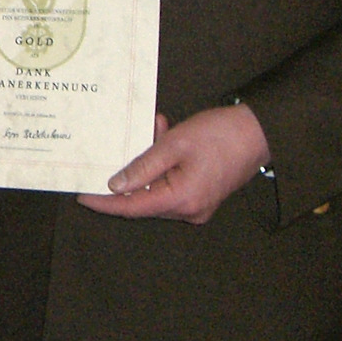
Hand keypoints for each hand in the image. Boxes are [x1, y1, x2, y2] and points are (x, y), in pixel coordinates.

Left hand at [76, 106, 270, 224]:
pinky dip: (163, 164)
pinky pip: (172, 183)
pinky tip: (164, 135)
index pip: (132, 207)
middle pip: (144, 199)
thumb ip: (142, 166)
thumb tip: (116, 185)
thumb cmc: (220, 135)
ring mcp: (198, 205)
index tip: (82, 195)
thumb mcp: (174, 145)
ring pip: (157, 188)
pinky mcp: (202, 195)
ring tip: (154, 130)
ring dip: (148, 163)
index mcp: (181, 200)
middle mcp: (190, 210)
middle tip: (119, 145)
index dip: (105, 202)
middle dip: (129, 173)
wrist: (259, 132)